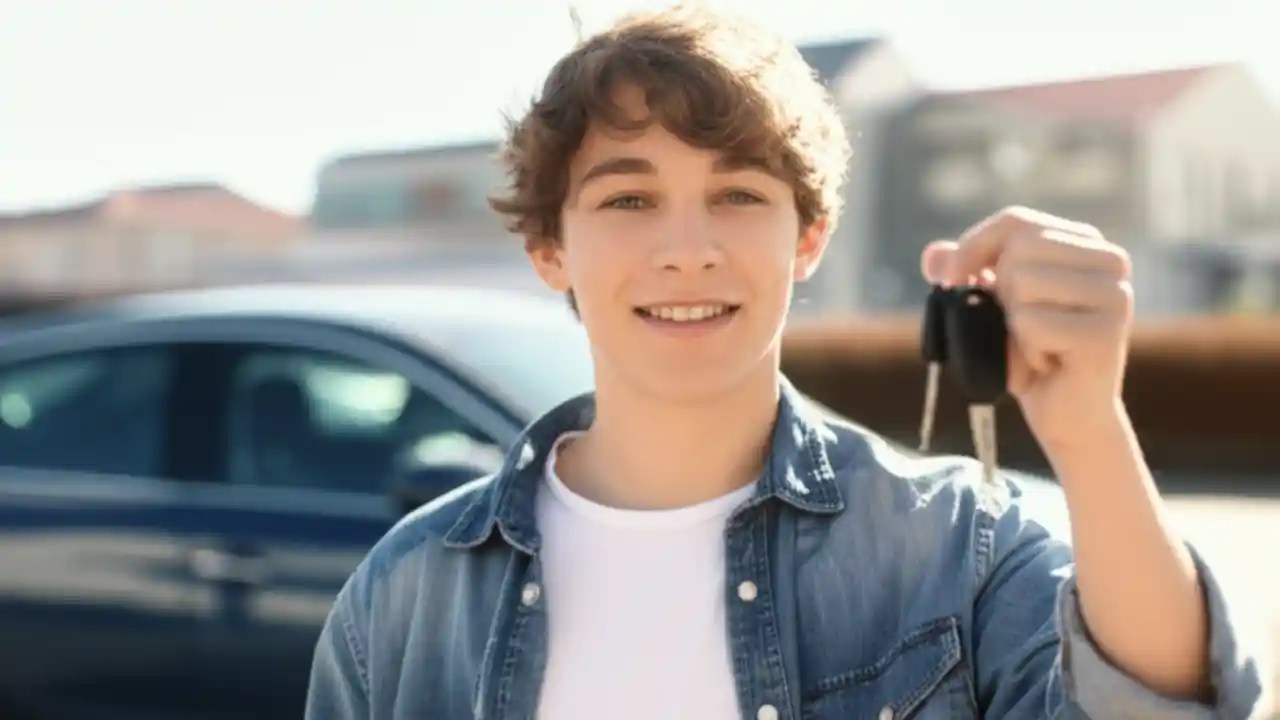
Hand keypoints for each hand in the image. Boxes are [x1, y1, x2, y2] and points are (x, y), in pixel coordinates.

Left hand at [921, 206, 1134, 454]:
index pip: (1016, 220)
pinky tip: (1048, 365)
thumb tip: (933, 255)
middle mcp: (1111, 261)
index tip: (948, 278)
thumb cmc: (1028, 355)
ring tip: (1037, 347)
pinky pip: (1032, 324)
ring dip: (1013, 325)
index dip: (973, 245)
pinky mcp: (1106, 333)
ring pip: (1023, 283)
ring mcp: (1115, 295)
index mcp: (1087, 243)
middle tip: (1018, 327)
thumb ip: (964, 272)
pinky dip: (1024, 350)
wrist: (1066, 416)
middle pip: (1019, 248)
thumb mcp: (991, 305)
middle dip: (999, 291)